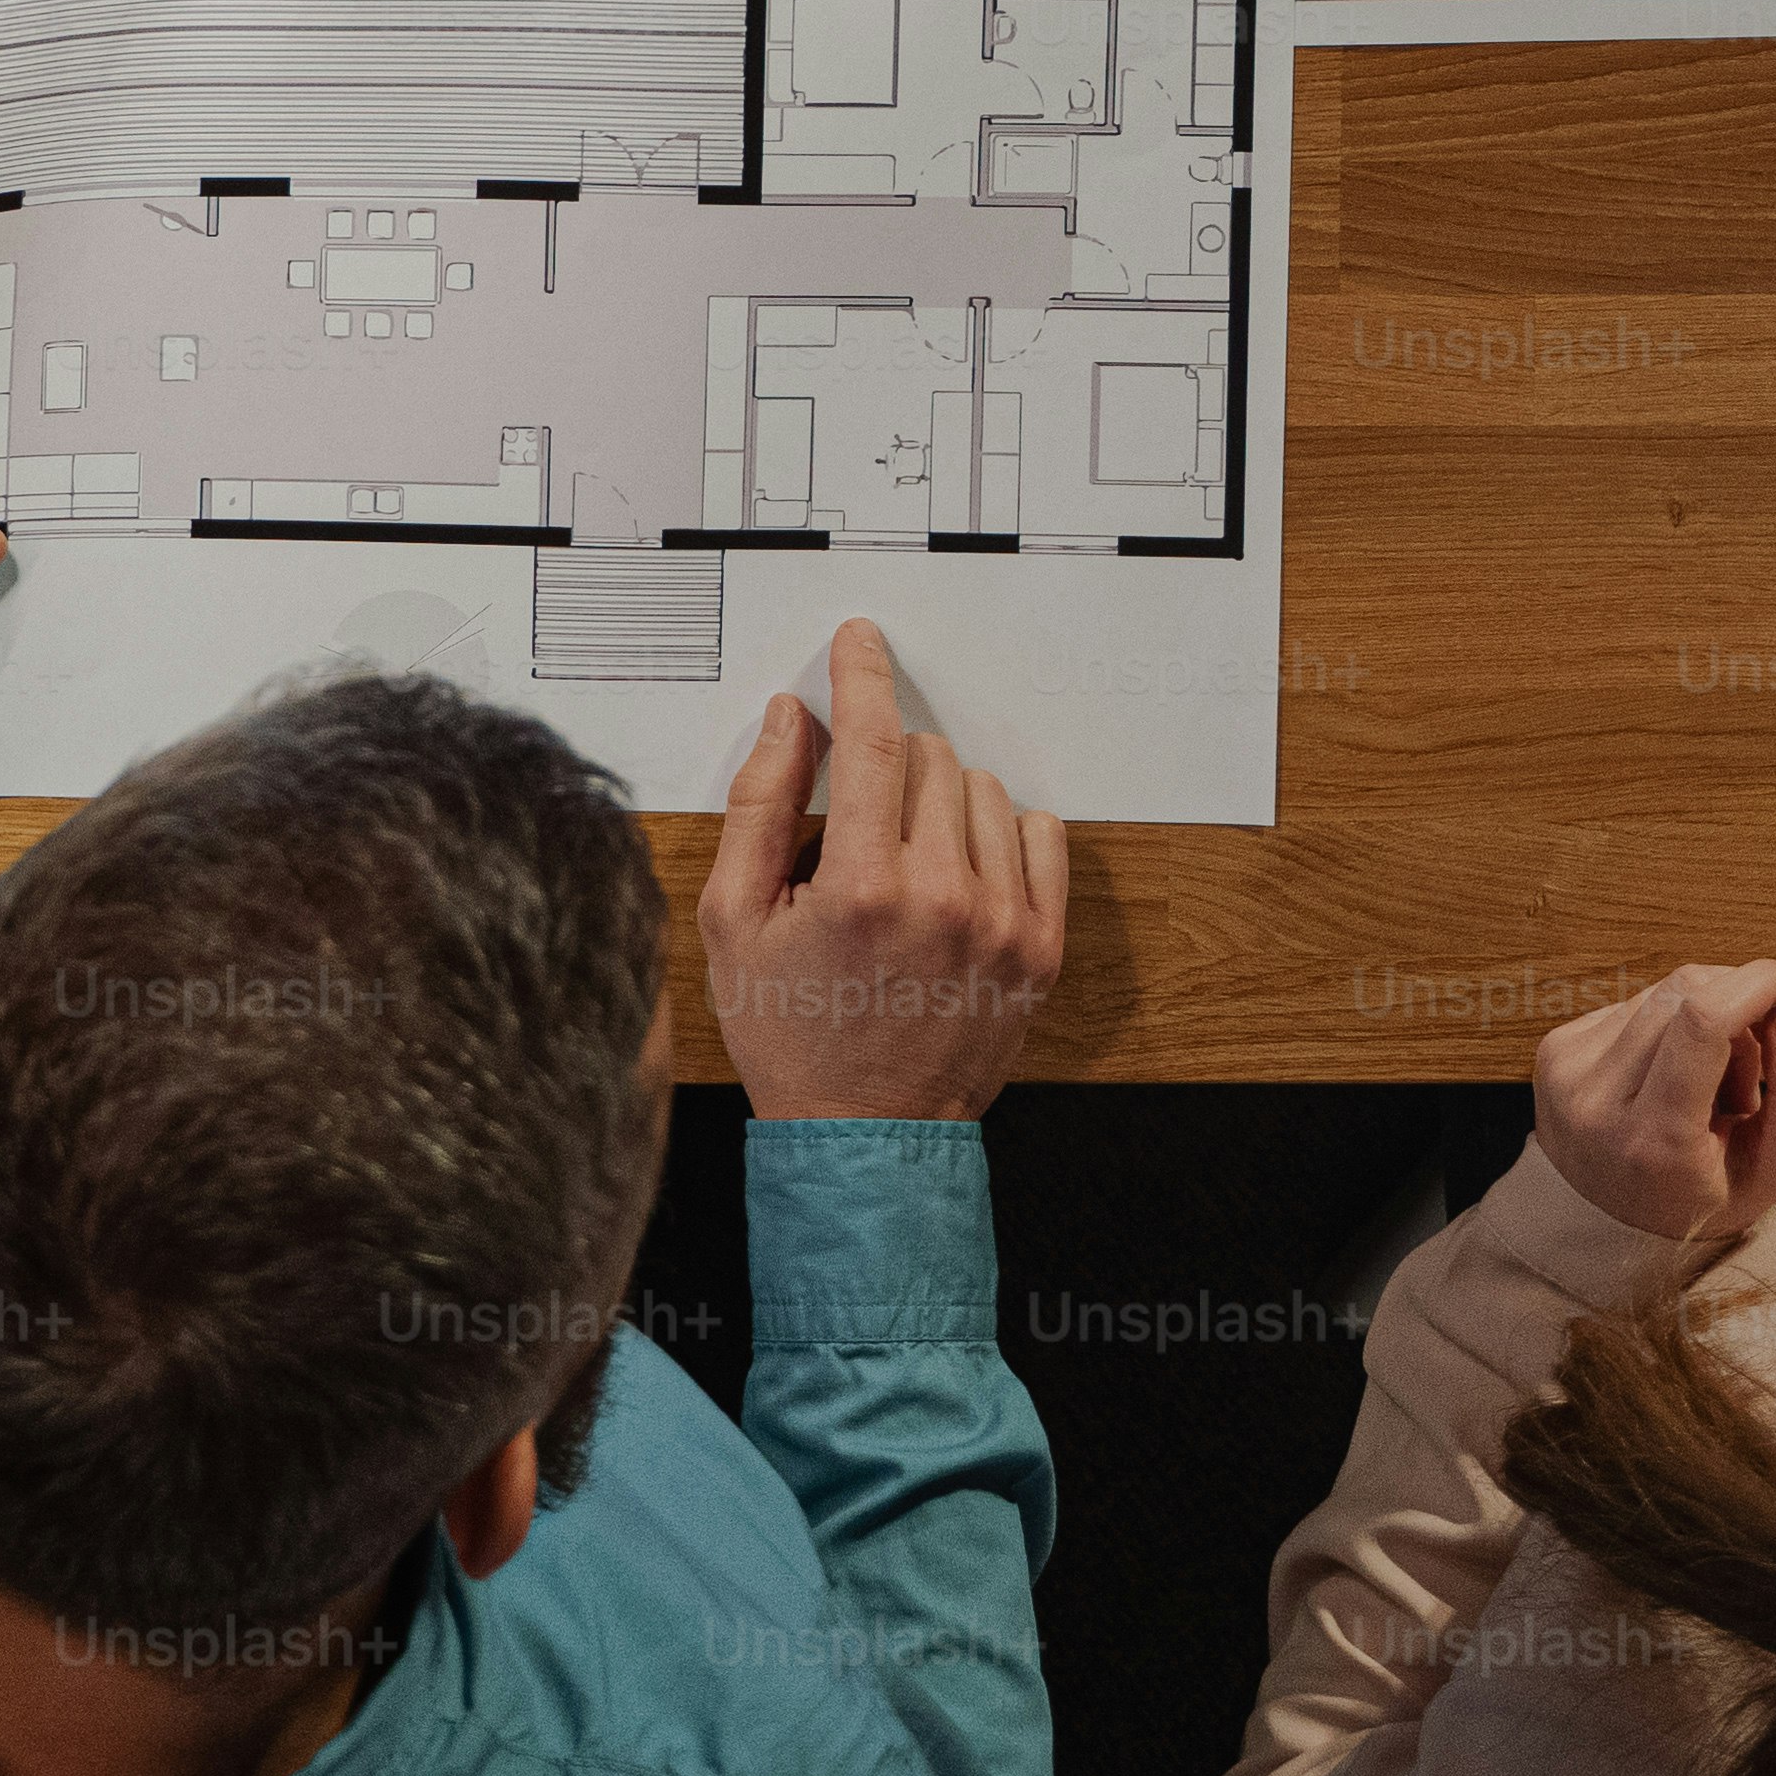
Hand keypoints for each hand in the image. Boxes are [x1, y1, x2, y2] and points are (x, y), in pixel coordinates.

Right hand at [702, 622, 1066, 1121]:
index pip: (872, 740)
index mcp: (862, 887)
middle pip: (928, 757)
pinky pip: (1038, 833)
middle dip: (886, 767)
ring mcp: (1003, 923)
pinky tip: (957, 872)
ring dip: (938, 801)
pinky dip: (998, 833)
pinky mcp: (1041, 947)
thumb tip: (795, 718)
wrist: (862, 1134)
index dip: (862, 675)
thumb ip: (760, 806)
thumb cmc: (789, 1031)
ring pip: (981, 789)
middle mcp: (944, 898)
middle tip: (855, 829)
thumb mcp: (734, 922)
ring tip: (900, 864)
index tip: (860, 641)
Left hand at [1527, 964, 1775, 1246]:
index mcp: (1655, 1140)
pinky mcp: (1554, 1049)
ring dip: (1709, 1018)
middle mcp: (1598, 1100)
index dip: (1761, 983)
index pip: (1703, 1024)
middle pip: (1687, 994)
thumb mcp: (1773, 1172)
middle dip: (1744, 1004)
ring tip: (1713, 1084)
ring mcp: (1567, 1070)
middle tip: (1765, 1053)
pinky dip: (1671, 1025)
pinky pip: (1633, 1004)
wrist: (1602, 1222)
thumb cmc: (1697, 1198)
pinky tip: (1674, 1074)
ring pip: (1663, 992)